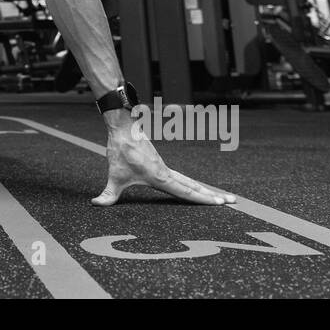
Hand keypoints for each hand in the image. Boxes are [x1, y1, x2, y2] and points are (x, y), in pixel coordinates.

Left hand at [92, 126, 235, 206]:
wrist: (124, 125)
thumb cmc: (121, 149)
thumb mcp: (114, 175)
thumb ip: (108, 194)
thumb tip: (96, 204)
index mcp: (161, 177)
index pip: (185, 191)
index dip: (202, 199)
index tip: (219, 203)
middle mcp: (167, 172)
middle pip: (195, 186)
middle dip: (213, 195)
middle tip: (233, 201)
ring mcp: (165, 167)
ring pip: (190, 180)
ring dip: (205, 189)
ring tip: (222, 196)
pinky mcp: (160, 163)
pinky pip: (182, 176)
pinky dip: (192, 183)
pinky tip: (195, 187)